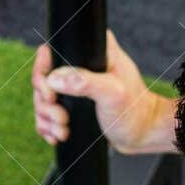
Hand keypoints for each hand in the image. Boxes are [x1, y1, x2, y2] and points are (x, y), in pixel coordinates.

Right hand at [32, 31, 175, 154]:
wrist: (142, 134)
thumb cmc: (135, 111)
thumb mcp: (112, 93)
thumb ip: (84, 82)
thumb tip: (53, 79)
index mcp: (93, 50)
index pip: (53, 50)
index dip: (44, 72)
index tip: (52, 93)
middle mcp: (81, 65)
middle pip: (43, 77)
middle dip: (46, 102)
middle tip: (61, 117)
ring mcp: (75, 85)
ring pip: (43, 98)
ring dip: (46, 118)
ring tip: (62, 130)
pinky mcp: (72, 104)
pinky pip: (48, 112)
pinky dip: (48, 126)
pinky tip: (57, 135)